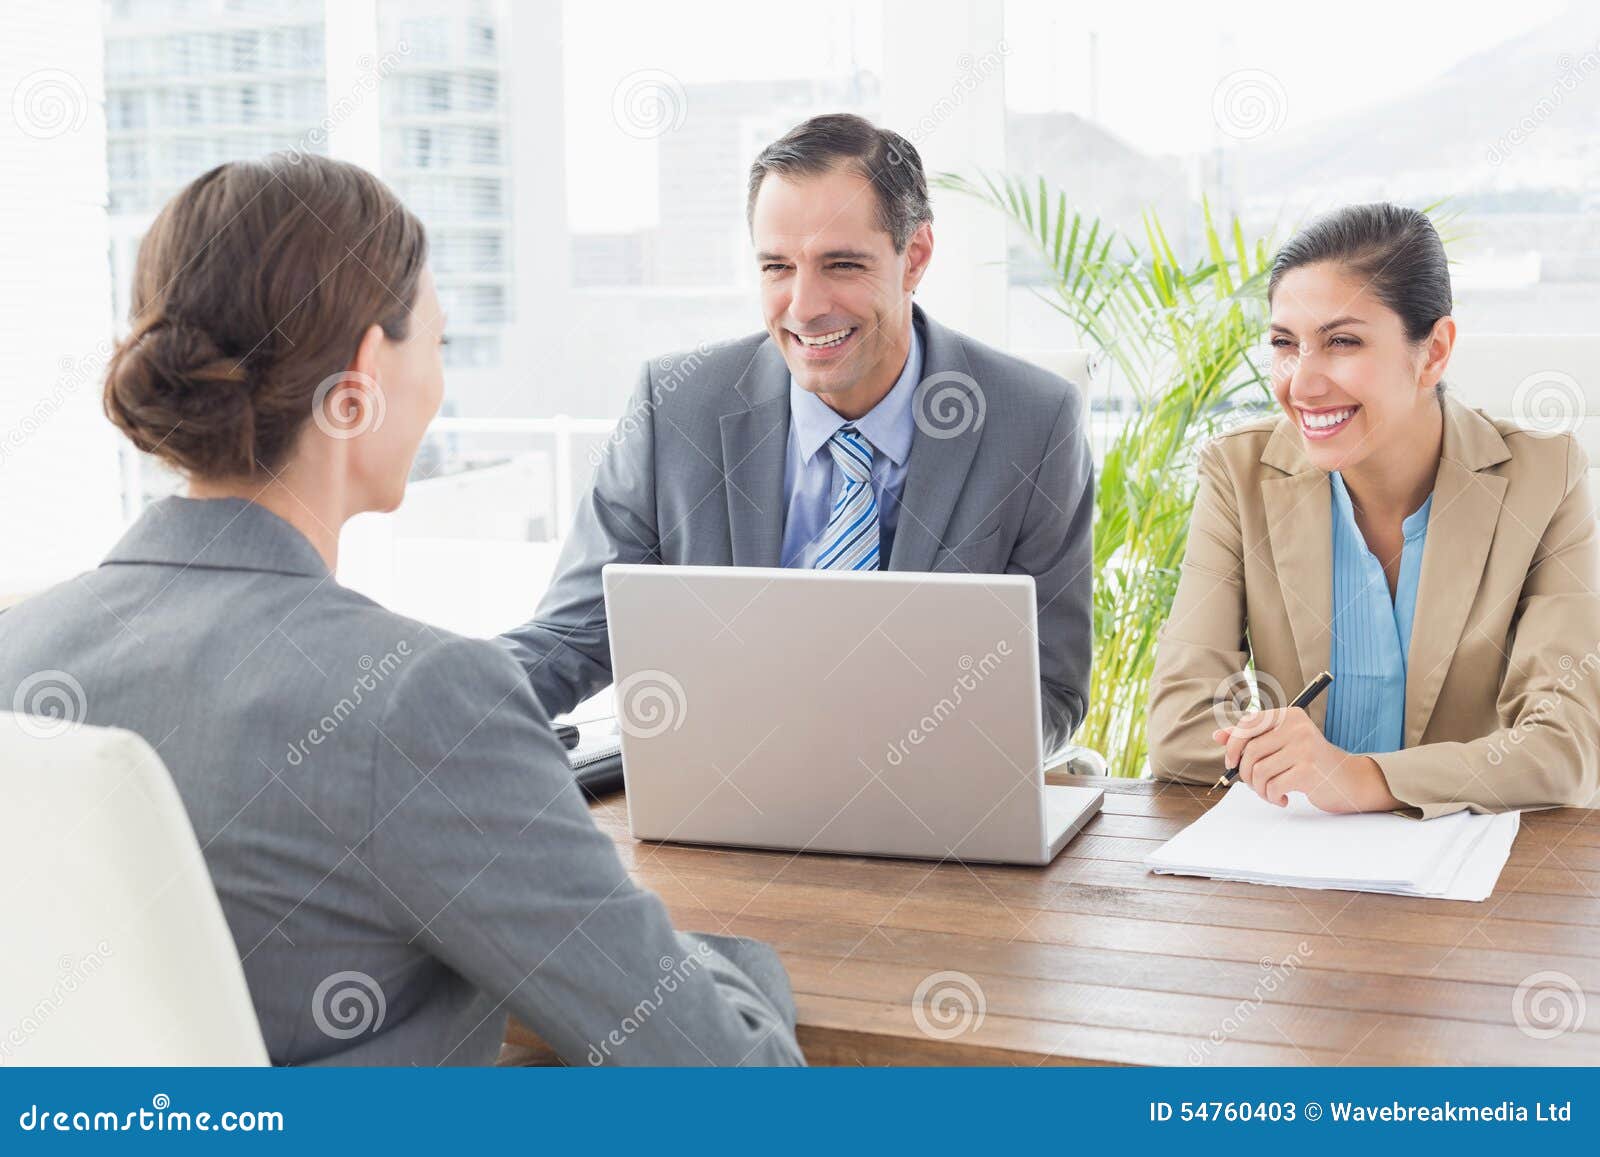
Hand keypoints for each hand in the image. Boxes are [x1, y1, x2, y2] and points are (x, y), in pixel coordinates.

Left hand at [1210, 707, 1402, 812]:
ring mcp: (1304, 748)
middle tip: (1255, 785)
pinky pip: (1272, 786)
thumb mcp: (1283, 744)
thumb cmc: (1311, 762)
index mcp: (1289, 716)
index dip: (1233, 745)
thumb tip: (1218, 736)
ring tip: (1270, 793)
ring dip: (1259, 789)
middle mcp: (1297, 727)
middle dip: (1245, 774)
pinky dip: (1272, 796)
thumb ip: (1252, 738)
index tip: (1231, 763)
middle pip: (1250, 751)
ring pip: (1259, 771)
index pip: (1247, 724)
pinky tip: (1282, 798)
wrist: (1350, 780)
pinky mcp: (1309, 770)